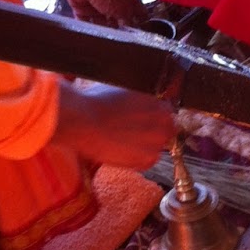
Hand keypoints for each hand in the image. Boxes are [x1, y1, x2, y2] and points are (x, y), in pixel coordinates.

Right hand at [57, 83, 174, 168]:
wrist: (84, 122)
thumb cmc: (96, 102)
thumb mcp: (123, 89)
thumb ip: (140, 96)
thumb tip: (141, 99)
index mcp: (159, 101)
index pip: (166, 112)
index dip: (153, 117)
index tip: (141, 121)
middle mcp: (165, 121)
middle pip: (166, 130)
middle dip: (152, 132)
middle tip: (130, 132)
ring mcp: (159, 141)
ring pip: (156, 147)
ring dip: (143, 146)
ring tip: (121, 141)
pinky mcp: (149, 159)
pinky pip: (147, 161)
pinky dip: (136, 159)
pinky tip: (119, 149)